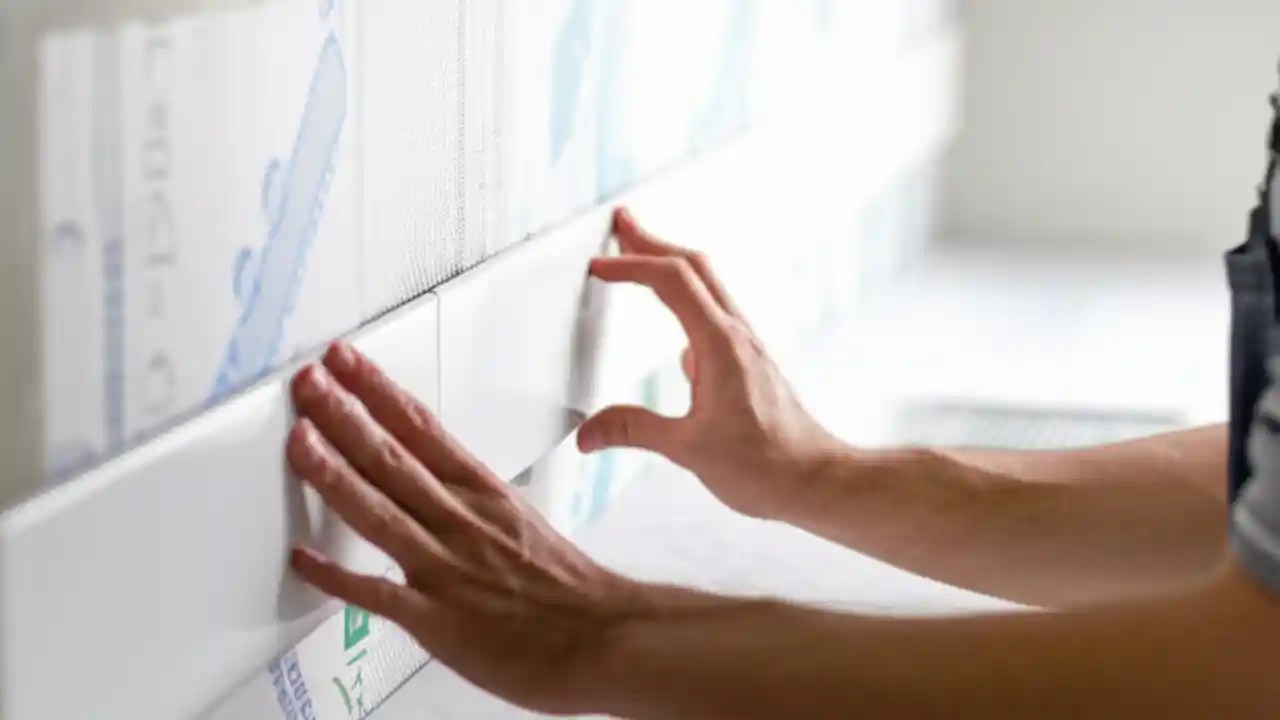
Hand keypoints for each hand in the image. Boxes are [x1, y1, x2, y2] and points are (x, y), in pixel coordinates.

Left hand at [286, 343, 653, 714]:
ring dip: (335, 474)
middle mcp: (462, 520)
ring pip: (381, 511)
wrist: (606, 637)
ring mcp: (447, 567)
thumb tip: (435, 484)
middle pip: (395, 458)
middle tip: (309, 382)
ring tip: (299, 439)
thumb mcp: (520, 522)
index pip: (423, 427)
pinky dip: (337, 576)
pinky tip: (303, 558)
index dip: (378, 391)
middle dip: (345, 415)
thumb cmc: (567, 587)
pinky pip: (377, 594)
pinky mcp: (437, 618)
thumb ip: (472, 503)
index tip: (346, 361)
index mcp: (484, 492)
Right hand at [578, 209, 845, 518]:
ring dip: (671, 263)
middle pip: (693, 266)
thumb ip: (635, 432)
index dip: (631, 265)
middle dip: (653, 241)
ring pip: (706, 285)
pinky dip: (687, 296)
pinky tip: (676, 316)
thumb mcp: (688, 450)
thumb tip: (588, 433)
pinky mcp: (747, 362)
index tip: (598, 266)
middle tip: (621, 223)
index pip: (671, 281)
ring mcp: (744, 346)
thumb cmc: (767, 465)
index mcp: (720, 345)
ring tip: (641, 254)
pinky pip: (713, 312)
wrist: (816, 481)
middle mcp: (736, 335)